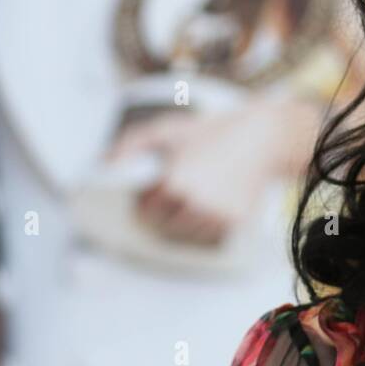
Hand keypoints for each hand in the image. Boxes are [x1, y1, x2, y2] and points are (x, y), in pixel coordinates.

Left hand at [107, 96, 323, 246]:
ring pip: (186, 234)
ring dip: (185, 219)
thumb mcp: (166, 129)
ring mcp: (216, 216)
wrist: (260, 138)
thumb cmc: (211, 132)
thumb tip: (104, 164)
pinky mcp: (234, 222)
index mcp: (174, 182)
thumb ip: (129, 145)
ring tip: (197, 194)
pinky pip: (209, 235)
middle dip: (165, 211)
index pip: (144, 211)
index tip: (155, 189)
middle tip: (178, 189)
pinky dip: (206, 223)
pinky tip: (214, 201)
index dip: (147, 200)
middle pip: (163, 226)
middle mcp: (194, 204)